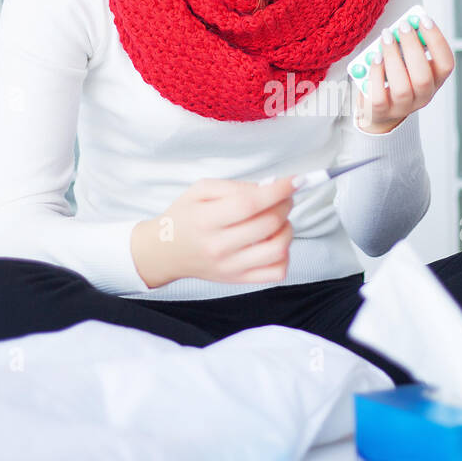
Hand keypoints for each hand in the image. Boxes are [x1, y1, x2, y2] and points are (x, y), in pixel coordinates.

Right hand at [132, 177, 296, 286]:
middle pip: (268, 224)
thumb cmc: (184, 217)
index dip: (278, 190)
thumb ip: (235, 186)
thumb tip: (271, 187)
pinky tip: (273, 241)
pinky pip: (277, 271)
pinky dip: (284, 254)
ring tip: (278, 220)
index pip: (250, 204)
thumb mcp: (200, 191)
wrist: (165, 252)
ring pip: (278, 249)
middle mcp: (218, 247)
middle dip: (285, 205)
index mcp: (205, 220)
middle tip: (283, 197)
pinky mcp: (239, 280)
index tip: (295, 180)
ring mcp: (231, 267)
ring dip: (287, 229)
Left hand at [354, 15, 454, 133]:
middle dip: (413, 47)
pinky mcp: (381, 112)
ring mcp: (402, 106)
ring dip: (393, 58)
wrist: (378, 109)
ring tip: (386, 38)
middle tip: (403, 26)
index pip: (446, 64)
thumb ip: (408, 45)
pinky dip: (376, 74)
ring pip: (402, 87)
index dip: (437, 41)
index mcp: (435, 81)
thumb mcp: (406, 61)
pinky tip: (374, 58)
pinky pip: (379, 96)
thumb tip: (405, 25)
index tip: (425, 20)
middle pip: (423, 76)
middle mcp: (423, 96)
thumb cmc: (394, 78)